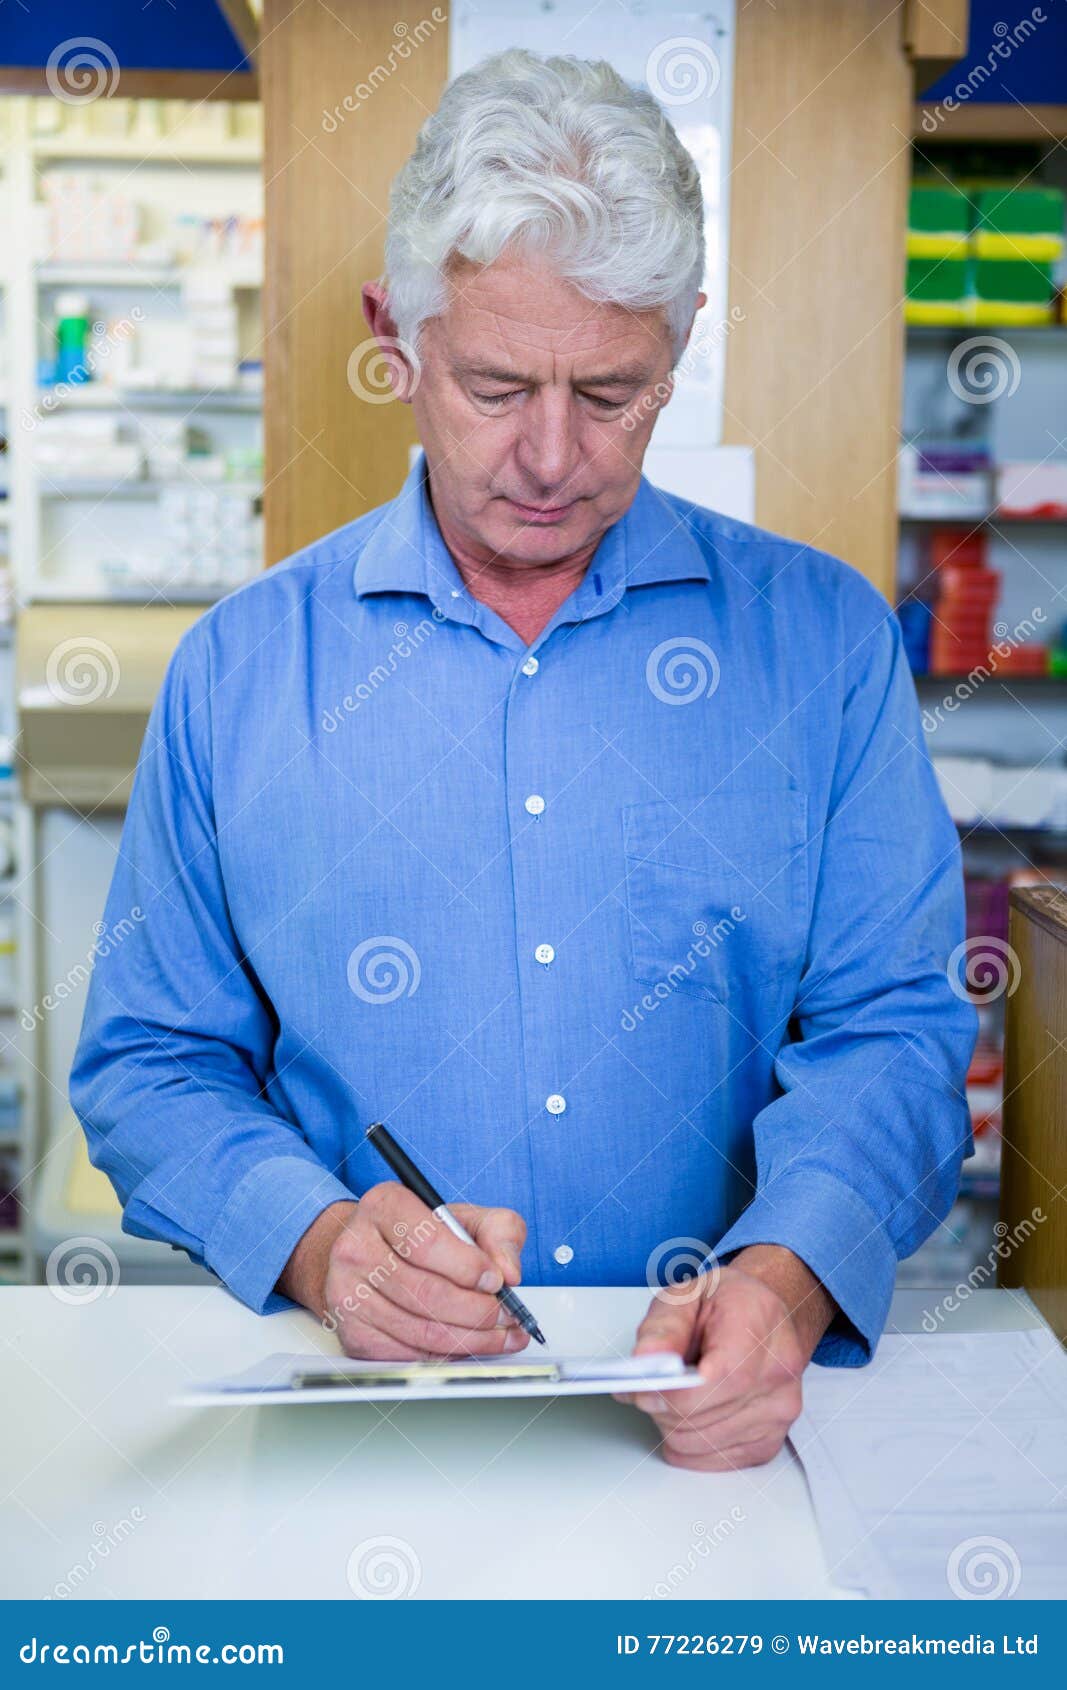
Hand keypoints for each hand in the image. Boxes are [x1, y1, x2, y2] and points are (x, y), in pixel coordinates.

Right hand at [277, 1186, 531, 1359]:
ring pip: (420, 1330)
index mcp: (384, 1206)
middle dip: (478, 1310)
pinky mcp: (352, 1333)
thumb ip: (499, 1232)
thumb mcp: (465, 1217)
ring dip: (471, 1338)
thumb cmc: (420, 1234)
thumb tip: (509, 1271)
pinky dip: (447, 1355)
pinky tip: (468, 1344)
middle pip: (426, 1292)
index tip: (496, 1279)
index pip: (426, 1242)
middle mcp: (356, 1248)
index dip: (469, 1266)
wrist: (370, 1254)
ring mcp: (348, 1294)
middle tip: (507, 1314)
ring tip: (500, 1333)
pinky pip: (408, 1354)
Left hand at [619, 1246, 834, 1470]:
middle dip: (662, 1407)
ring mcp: (779, 1411)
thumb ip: (663, 1326)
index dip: (674, 1394)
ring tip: (671, 1394)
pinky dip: (688, 1443)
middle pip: (705, 1417)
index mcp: (759, 1326)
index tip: (642, 1388)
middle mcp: (778, 1373)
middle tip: (648, 1385)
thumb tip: (645, 1360)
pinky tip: (688, 1413)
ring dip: (671, 1425)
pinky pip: (712, 1460)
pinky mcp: (770, 1441)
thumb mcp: (686, 1294)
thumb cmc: (727, 1303)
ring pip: (701, 1444)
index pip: (720, 1379)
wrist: (767, 1317)